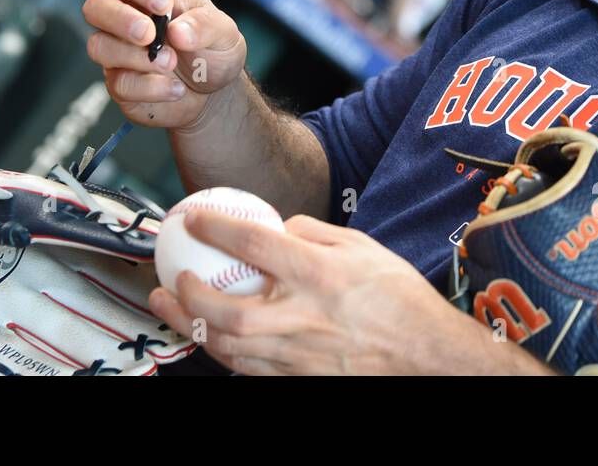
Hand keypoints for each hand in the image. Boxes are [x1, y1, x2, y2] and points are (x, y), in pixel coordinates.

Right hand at [83, 0, 247, 129]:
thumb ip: (206, 25)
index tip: (163, 3)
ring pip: (99, 46)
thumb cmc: (213, 52)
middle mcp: (126, 18)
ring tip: (171, 63)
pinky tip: (175, 89)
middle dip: (121, 19)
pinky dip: (150, 87)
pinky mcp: (120, 84)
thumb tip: (177, 30)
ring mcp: (118, 51)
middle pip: (95, 5)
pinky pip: (120, 84)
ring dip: (137, 57)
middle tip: (150, 35)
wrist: (215, 94)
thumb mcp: (224, 32)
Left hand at [148, 212, 549, 374]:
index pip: (254, 243)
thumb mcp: (363, 246)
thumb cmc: (399, 299)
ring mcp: (299, 356)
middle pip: (227, 312)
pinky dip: (223, 352)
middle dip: (187, 296)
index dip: (216, 226)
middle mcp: (304, 317)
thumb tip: (276, 227)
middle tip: (170, 277)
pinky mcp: (298, 380)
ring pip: (229, 348)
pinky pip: (248, 369)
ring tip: (171, 307)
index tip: (193, 218)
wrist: (427, 357)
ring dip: (192, 327)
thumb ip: (314, 232)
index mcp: (320, 275)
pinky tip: (210, 337)